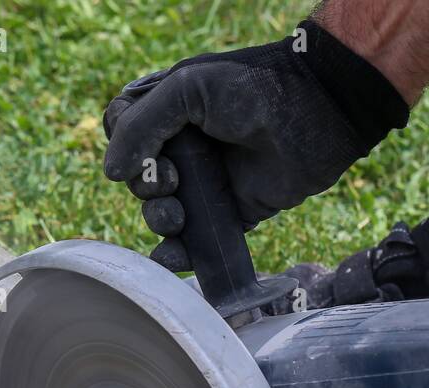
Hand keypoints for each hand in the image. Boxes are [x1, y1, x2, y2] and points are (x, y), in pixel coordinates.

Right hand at [102, 20, 407, 270]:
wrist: (318, 112)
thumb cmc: (254, 89)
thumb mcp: (188, 88)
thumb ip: (141, 125)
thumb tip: (110, 173)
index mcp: (168, 109)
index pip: (122, 132)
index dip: (124, 149)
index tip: (147, 156)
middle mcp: (184, 146)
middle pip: (137, 179)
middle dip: (145, 189)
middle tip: (172, 182)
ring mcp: (207, 181)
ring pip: (161, 213)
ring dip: (160, 221)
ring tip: (179, 217)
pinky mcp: (232, 212)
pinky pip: (195, 240)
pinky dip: (178, 255)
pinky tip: (173, 258)